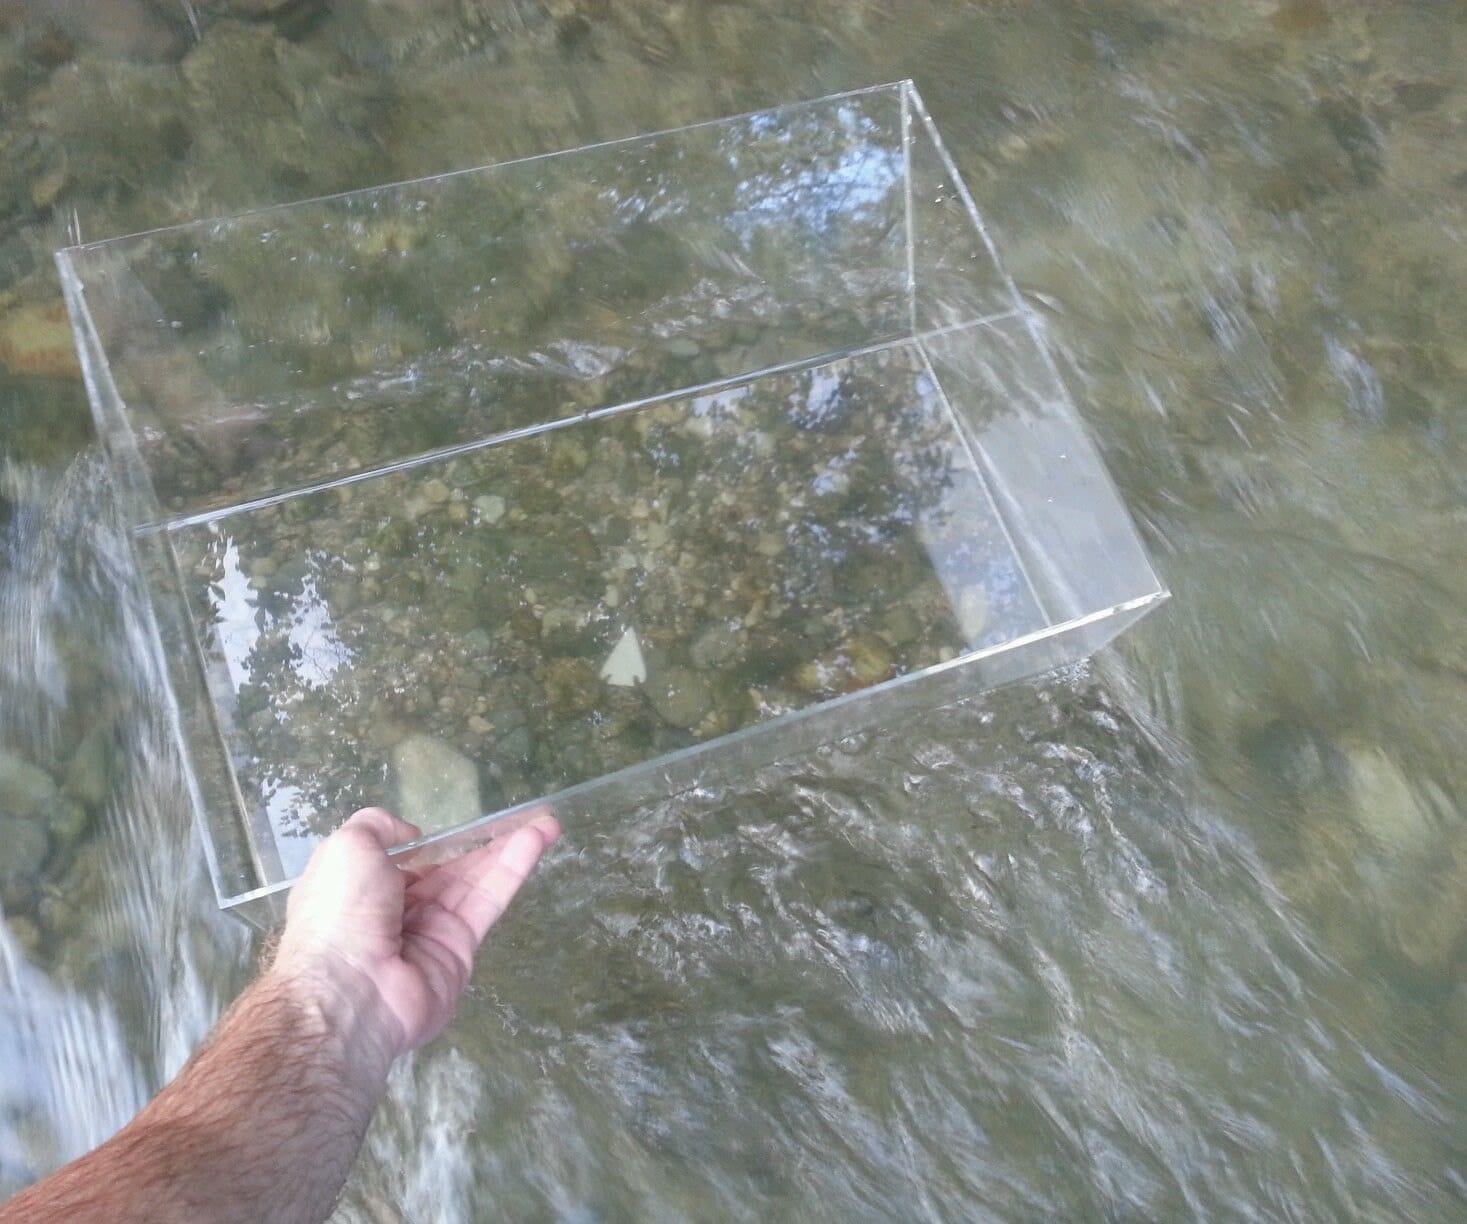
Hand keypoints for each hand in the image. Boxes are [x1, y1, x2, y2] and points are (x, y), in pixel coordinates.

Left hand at [273, 806, 559, 1055]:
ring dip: (508, 850)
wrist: (351, 991)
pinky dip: (513, 870)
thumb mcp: (346, 848)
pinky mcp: (460, 949)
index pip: (399, 864)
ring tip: (545, 823)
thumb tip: (412, 834)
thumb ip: (376, 826)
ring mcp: (430, 932)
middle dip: (481, 843)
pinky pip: (488, 902)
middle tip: (521, 818)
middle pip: (446, 870)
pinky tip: (536, 841)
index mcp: (360, 890)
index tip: (446, 830)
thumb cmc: (341, 912)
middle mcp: (395, 912)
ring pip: (474, 882)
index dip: (426, 845)